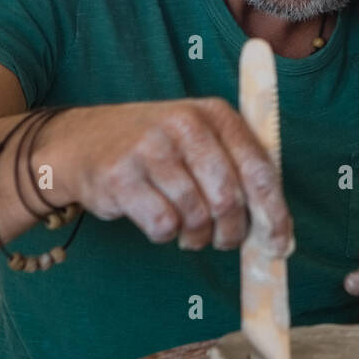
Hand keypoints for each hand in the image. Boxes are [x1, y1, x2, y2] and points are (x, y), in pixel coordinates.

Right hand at [37, 98, 292, 251]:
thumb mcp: (200, 140)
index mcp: (216, 114)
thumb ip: (238, 173)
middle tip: (223, 241)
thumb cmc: (155, 149)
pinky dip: (165, 234)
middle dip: (231, 231)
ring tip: (187, 231)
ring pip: (196, 215)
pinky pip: (162, 225)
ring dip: (196, 236)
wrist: (79, 142)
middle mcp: (185, 125)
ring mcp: (150, 148)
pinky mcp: (121, 176)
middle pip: (228, 198)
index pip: (259, 169)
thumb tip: (277, 232)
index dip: (274, 213)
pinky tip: (158, 220)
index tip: (279, 244)